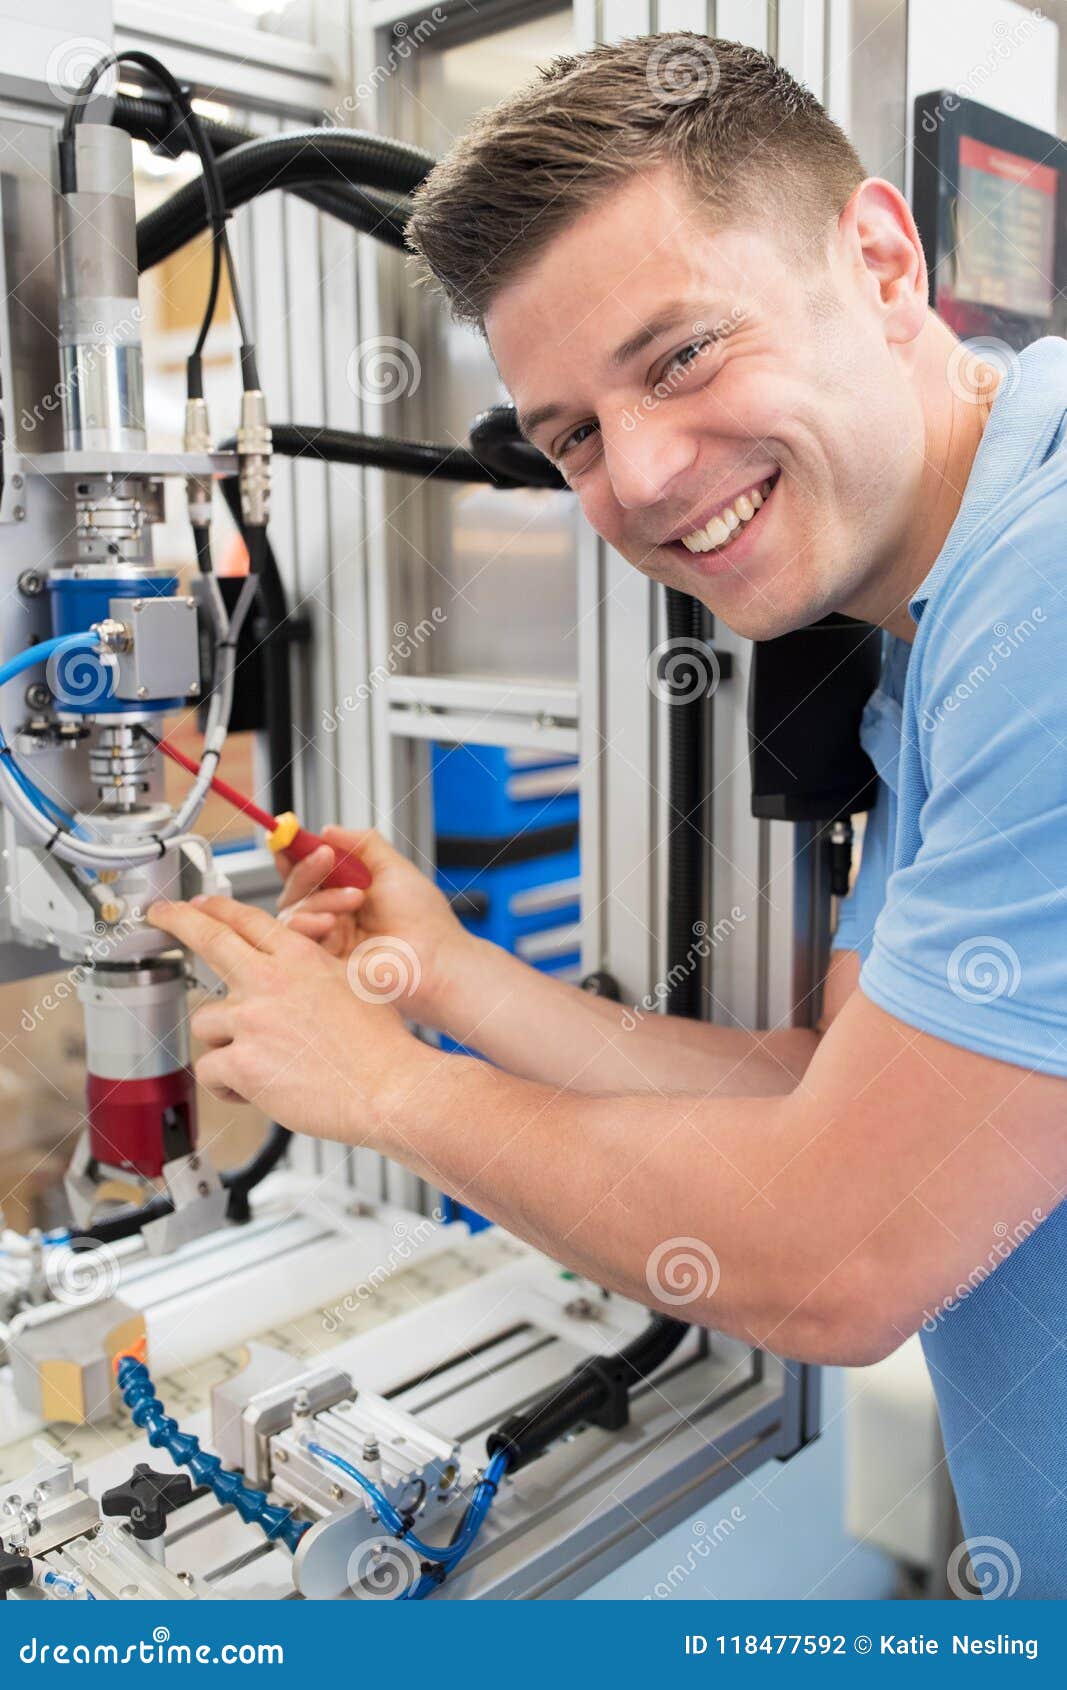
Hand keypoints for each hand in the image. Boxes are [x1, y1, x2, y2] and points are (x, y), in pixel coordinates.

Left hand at [147, 895, 426, 1142]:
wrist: (389, 1087)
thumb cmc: (381, 1048)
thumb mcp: (354, 986)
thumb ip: (313, 974)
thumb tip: (291, 978)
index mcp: (300, 958)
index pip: (247, 920)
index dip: (216, 909)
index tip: (197, 905)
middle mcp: (271, 980)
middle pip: (209, 939)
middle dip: (178, 921)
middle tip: (161, 915)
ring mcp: (252, 1019)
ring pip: (205, 1022)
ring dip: (224, 1043)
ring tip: (259, 1063)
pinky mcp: (241, 1061)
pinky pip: (210, 1070)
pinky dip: (229, 1086)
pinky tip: (257, 1090)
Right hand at [275, 826, 471, 1026]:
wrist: (434, 959)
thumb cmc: (424, 921)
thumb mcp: (394, 869)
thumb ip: (363, 844)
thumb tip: (328, 830)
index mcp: (351, 892)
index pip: (312, 872)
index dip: (296, 856)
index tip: (288, 841)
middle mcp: (336, 914)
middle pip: (296, 889)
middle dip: (306, 869)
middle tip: (325, 857)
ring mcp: (328, 938)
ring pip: (294, 910)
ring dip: (320, 898)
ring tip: (354, 899)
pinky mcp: (322, 961)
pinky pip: (295, 938)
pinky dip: (308, 922)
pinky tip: (331, 921)